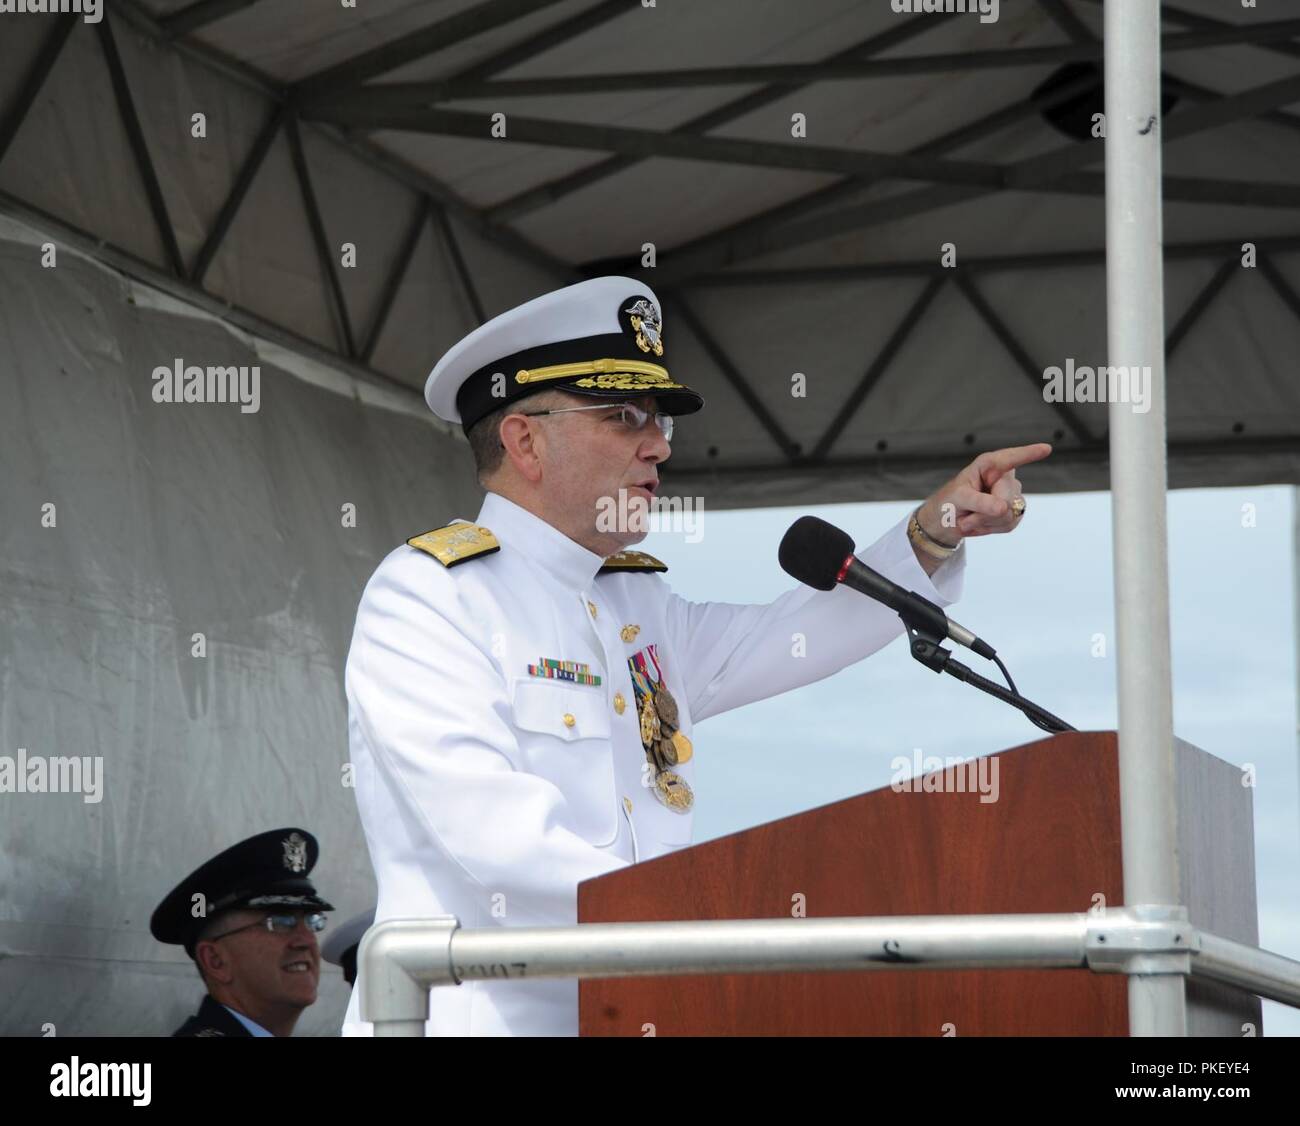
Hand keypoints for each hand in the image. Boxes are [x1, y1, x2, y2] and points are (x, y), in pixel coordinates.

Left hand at [917, 443, 1052, 543]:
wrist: (948, 520)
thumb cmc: (950, 501)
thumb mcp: (959, 498)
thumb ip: (979, 502)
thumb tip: (1004, 508)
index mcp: (989, 465)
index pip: (1011, 458)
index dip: (1029, 453)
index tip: (1047, 448)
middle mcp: (1005, 477)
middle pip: (1007, 499)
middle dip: (985, 513)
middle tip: (966, 515)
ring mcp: (1012, 495)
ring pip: (1009, 515)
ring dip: (986, 522)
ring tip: (970, 518)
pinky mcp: (1015, 512)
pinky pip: (1010, 525)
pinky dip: (991, 528)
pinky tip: (980, 523)